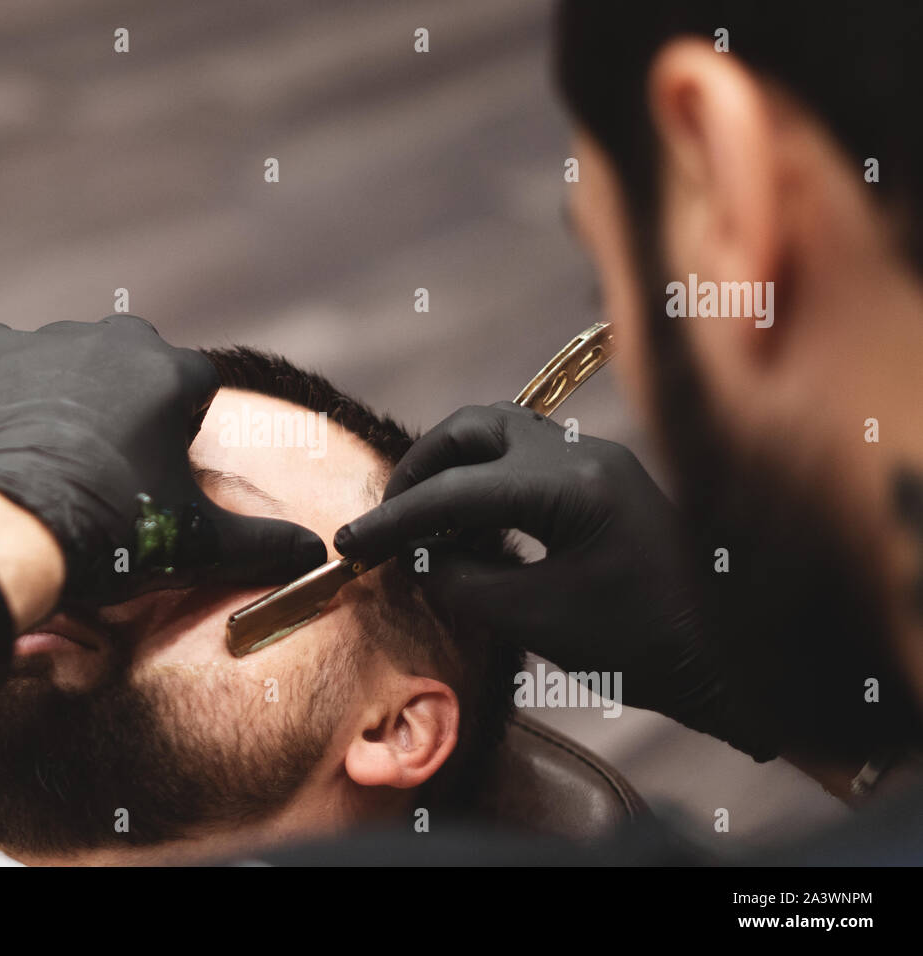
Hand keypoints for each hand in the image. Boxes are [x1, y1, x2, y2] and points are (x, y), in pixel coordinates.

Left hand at [0, 316, 325, 607]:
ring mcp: (52, 340)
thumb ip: (268, 545)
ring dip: (70, 397)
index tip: (151, 476)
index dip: (176, 437)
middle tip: (106, 469)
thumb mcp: (202, 545)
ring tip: (55, 459)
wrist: (15, 534)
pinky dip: (11, 388)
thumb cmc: (114, 534)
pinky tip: (13, 434)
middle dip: (126, 407)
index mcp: (176, 373)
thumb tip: (321, 557)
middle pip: (134, 368)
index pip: (192, 393)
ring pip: (73, 362)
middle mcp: (119, 340)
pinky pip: (9, 359)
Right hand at [334, 401, 775, 758]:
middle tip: (389, 518)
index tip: (350, 545)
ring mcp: (596, 461)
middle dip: (421, 469)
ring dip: (452, 469)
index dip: (395, 519)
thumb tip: (415, 558)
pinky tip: (469, 527)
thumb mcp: (537, 620)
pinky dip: (483, 483)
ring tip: (422, 521)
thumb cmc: (644, 645)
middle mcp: (583, 454)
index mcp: (572, 484)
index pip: (457, 489)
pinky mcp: (603, 481)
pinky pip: (524, 460)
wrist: (739, 658)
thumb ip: (462, 581)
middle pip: (474, 428)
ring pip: (500, 435)